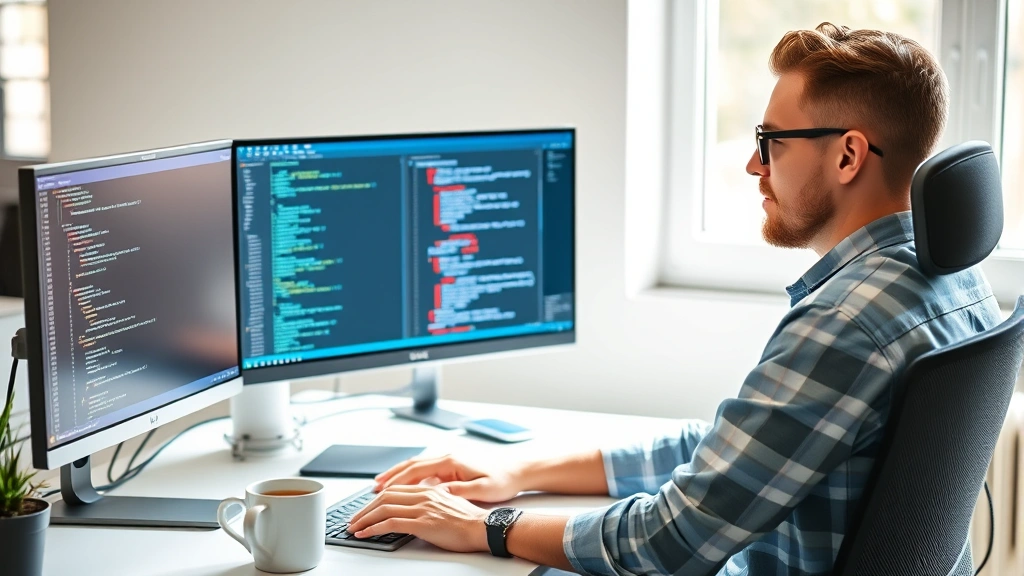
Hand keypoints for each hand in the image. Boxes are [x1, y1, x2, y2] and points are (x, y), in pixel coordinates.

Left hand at [348, 485, 488, 552]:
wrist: (483, 528)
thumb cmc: (468, 521)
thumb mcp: (446, 504)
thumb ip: (430, 503)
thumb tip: (415, 510)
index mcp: (428, 490)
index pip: (394, 490)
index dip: (376, 499)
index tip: (365, 508)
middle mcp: (423, 495)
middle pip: (385, 497)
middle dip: (365, 509)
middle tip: (354, 519)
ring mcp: (422, 508)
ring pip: (384, 508)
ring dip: (364, 519)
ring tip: (355, 528)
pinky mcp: (422, 523)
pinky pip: (391, 523)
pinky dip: (374, 528)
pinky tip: (366, 533)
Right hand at [374, 454, 522, 502]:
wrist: (519, 469)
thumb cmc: (503, 479)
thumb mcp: (483, 488)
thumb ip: (459, 491)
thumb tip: (439, 494)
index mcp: (452, 461)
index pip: (417, 469)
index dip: (397, 479)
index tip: (382, 488)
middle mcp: (447, 457)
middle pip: (412, 465)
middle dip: (391, 475)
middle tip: (373, 487)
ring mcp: (449, 460)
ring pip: (417, 466)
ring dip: (399, 475)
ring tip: (381, 486)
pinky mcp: (452, 466)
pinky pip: (425, 471)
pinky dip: (411, 477)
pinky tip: (404, 486)